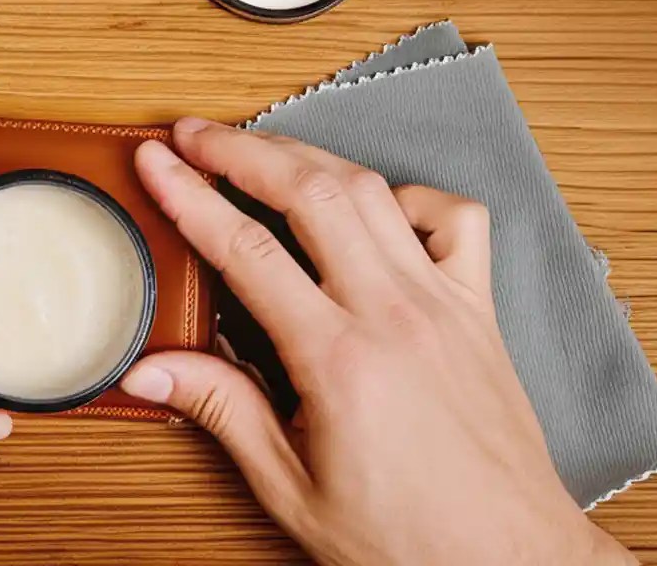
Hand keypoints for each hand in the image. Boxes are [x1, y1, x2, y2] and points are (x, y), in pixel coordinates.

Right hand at [122, 118, 635, 565]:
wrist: (509, 561)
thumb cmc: (409, 539)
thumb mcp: (292, 488)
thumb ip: (221, 411)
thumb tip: (147, 371)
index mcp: (339, 359)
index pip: (246, 250)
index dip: (190, 196)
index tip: (157, 162)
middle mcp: (395, 314)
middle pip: (310, 192)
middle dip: (241, 148)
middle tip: (193, 134)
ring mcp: (444, 303)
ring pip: (372, 190)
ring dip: (306, 156)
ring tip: (257, 148)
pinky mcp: (478, 309)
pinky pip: (452, 219)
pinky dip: (405, 194)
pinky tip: (371, 204)